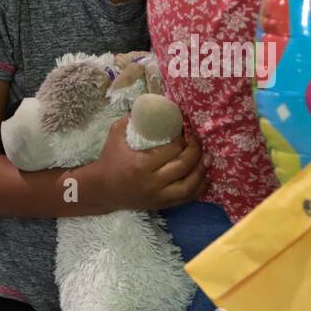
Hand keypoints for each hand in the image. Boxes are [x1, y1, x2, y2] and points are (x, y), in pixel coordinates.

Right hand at [88, 117, 210, 210]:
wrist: (101, 189)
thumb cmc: (110, 159)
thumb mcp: (116, 134)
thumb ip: (133, 119)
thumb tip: (151, 105)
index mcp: (141, 164)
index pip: (171, 150)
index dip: (182, 140)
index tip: (184, 132)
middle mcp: (152, 182)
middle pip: (183, 167)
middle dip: (195, 152)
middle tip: (197, 141)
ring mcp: (158, 196)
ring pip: (189, 186)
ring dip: (202, 171)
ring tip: (208, 158)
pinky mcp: (161, 205)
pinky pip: (186, 199)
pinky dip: (199, 189)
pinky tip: (205, 177)